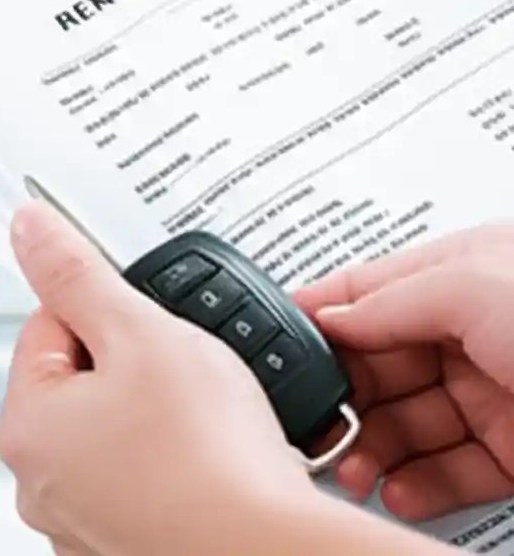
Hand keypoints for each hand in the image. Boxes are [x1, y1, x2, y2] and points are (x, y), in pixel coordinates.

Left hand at [0, 201, 318, 555]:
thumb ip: (78, 274)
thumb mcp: (142, 333)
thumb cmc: (211, 459)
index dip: (105, 307)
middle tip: (187, 370)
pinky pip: (145, 480)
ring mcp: (82, 521)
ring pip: (115, 432)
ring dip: (155, 414)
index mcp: (25, 427)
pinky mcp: (128, 543)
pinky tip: (209, 462)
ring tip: (205, 419)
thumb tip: (28, 226)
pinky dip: (172, 465)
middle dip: (132, 364)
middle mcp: (39, 482)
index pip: (46, 327)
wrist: (270, 551)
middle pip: (79, 382)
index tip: (148, 316)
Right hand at [296, 224, 513, 521]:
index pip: (369, 288)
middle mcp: (478, 331)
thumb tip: (331, 314)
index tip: (274, 341)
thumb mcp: (481, 287)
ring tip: (349, 466)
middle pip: (380, 363)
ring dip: (369, 448)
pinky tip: (398, 490)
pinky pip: (450, 471)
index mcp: (467, 275)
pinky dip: (417, 486)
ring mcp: (499, 393)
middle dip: (340, 396)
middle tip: (312, 424)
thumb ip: (393, 298)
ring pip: (407, 423)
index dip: (318, 312)